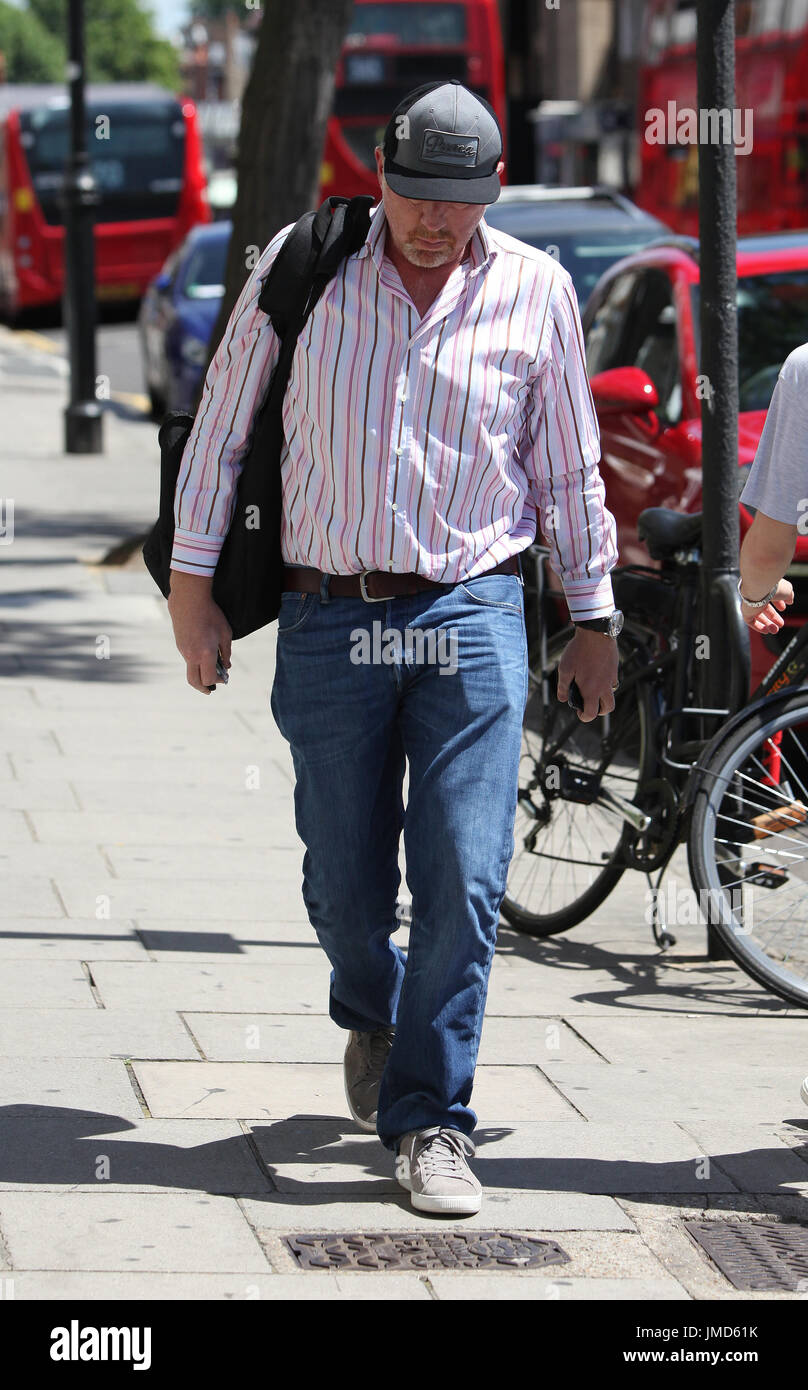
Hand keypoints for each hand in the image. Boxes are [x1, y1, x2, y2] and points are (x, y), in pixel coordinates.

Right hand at [167, 570, 231, 693]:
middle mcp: (192, 656)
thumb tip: (226, 666)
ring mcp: (184, 651)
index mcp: (205, 654)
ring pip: (191, 670)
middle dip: (203, 688)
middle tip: (211, 689)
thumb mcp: (225, 633)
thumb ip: (226, 653)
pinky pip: (188, 659)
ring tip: (211, 668)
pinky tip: (204, 654)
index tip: (224, 677)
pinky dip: (196, 663)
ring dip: (200, 673)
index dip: (218, 681)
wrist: (188, 600)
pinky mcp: (179, 645)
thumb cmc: (210, 615)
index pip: (209, 678)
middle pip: (194, 681)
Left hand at [556, 628, 619, 721]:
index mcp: (591, 690)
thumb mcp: (565, 669)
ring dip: (603, 699)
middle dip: (598, 711)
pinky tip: (595, 675)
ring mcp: (611, 678)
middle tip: (588, 704)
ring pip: (611, 696)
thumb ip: (563, 686)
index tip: (579, 711)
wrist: (596, 633)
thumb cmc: (578, 650)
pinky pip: (612, 683)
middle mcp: (604, 687)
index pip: (591, 713)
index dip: (584, 716)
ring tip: (592, 690)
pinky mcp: (614, 669)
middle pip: (607, 709)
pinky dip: (606, 685)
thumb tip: (563, 699)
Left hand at [740, 578, 793, 632]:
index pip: (771, 596)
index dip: (778, 603)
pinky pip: (750, 621)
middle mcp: (756, 594)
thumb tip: (790, 600)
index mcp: (765, 587)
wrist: (760, 586)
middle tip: (781, 624)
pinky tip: (766, 630)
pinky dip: (758, 626)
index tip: (783, 608)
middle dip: (773, 617)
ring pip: (757, 615)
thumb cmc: (774, 586)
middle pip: (764, 608)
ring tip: (775, 630)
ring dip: (767, 624)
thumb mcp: (787, 590)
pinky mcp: (745, 610)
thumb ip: (788, 596)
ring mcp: (750, 603)